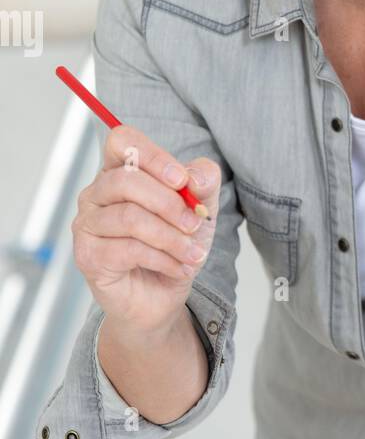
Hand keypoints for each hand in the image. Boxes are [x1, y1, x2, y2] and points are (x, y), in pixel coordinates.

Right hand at [72, 124, 221, 335]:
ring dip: (171, 238)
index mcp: (120, 171)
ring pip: (129, 218)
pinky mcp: (88, 256)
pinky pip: (127, 249)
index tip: (182, 181)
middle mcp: (96, 194)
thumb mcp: (200, 210)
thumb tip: (195, 177)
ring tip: (194, 254)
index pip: (122, 141)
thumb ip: (203, 183)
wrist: (161, 297)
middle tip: (196, 225)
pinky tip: (179, 268)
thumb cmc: (174, 246)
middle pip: (125, 180)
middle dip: (170, 204)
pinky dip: (164, 260)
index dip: (153, 156)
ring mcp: (87, 225)